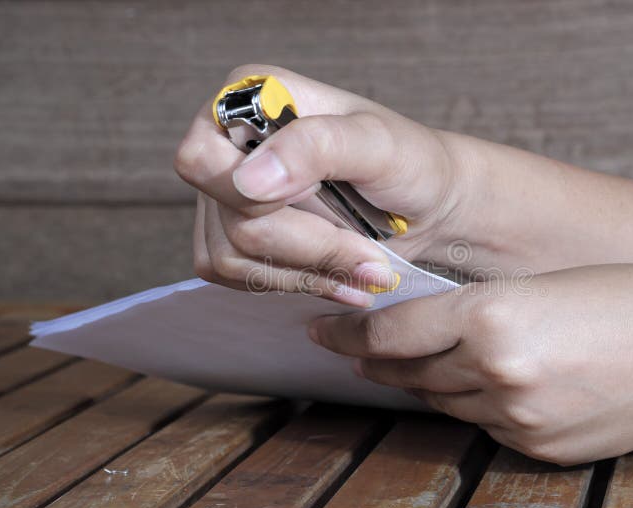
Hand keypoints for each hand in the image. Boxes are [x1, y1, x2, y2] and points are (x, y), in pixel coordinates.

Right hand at [175, 65, 482, 305]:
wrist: (429, 207)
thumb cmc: (411, 164)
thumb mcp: (378, 144)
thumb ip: (316, 147)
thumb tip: (249, 179)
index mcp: (250, 98)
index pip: (202, 159)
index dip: (253, 195)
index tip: (318, 197)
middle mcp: (229, 144)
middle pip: (228, 220)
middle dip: (308, 246)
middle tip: (369, 254)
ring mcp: (230, 196)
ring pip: (231, 258)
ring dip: (307, 273)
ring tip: (364, 270)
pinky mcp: (240, 239)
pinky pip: (240, 279)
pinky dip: (297, 285)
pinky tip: (340, 280)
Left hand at [308, 264, 632, 464]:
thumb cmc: (623, 297)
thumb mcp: (536, 283)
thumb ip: (471, 312)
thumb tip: (419, 330)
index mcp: (489, 314)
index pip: (391, 332)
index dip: (348, 333)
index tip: (322, 328)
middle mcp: (494, 370)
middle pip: (408, 372)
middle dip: (374, 361)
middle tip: (351, 349)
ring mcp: (516, 416)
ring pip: (442, 403)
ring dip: (424, 385)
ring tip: (413, 368)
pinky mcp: (537, 446)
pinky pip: (484, 426)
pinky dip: (473, 407)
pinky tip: (480, 389)